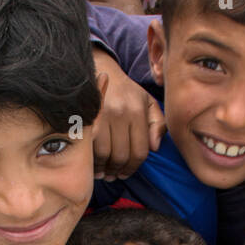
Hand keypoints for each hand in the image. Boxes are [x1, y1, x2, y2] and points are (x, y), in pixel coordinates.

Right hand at [92, 51, 165, 179]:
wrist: (101, 69)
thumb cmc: (127, 91)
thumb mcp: (148, 103)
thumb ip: (158, 124)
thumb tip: (155, 148)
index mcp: (137, 111)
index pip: (140, 150)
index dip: (134, 167)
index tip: (127, 173)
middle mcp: (121, 112)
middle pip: (121, 155)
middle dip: (118, 171)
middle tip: (115, 175)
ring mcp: (102, 114)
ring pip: (104, 153)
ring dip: (104, 168)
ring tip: (105, 173)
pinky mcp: (86, 116)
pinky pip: (89, 146)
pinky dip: (91, 160)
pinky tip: (93, 165)